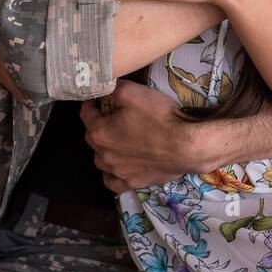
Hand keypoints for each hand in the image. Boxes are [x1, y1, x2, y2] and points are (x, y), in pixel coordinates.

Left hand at [80, 80, 215, 191]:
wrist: (185, 145)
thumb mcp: (132, 92)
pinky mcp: (133, 182)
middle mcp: (103, 155)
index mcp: (99, 132)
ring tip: (116, 140)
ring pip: (100, 160)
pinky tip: (116, 167)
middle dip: (98, 124)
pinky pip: (112, 182)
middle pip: (91, 137)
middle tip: (111, 116)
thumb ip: (111, 89)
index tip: (98, 98)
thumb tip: (102, 89)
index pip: (86, 114)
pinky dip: (110, 174)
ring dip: (103, 148)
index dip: (91, 103)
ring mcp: (118, 172)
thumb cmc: (158, 116)